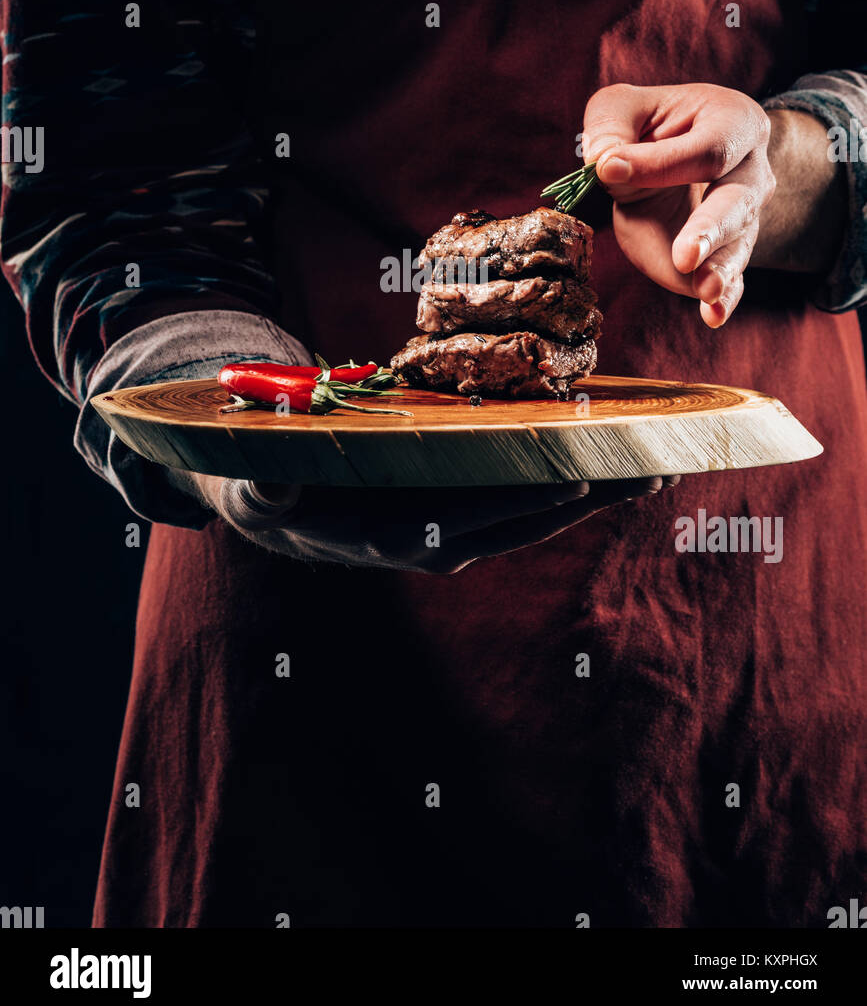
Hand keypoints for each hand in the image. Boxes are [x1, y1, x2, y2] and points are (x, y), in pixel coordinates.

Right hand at [190, 471, 680, 573]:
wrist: (281, 508)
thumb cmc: (271, 491)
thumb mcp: (258, 490)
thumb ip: (265, 491)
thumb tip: (269, 486)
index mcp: (398, 535)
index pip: (477, 514)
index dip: (530, 496)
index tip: (584, 474)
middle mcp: (438, 542)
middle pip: (527, 517)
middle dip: (592, 495)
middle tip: (657, 469)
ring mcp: (456, 531)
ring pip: (538, 514)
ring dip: (597, 494)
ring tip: (657, 469)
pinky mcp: (464, 517)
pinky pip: (526, 502)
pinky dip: (569, 485)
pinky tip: (610, 464)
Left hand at [583, 82, 775, 326]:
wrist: (656, 161)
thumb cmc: (644, 127)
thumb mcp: (620, 109)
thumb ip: (611, 127)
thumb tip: (603, 160)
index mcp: (733, 121)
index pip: (707, 149)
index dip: (658, 163)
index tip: (608, 168)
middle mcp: (751, 170)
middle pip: (738, 200)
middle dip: (709, 229)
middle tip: (683, 254)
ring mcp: (742, 217)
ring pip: (738, 243)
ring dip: (720, 269)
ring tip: (705, 290)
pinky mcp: (722, 254)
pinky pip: (731, 279)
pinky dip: (723, 299)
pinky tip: (713, 315)